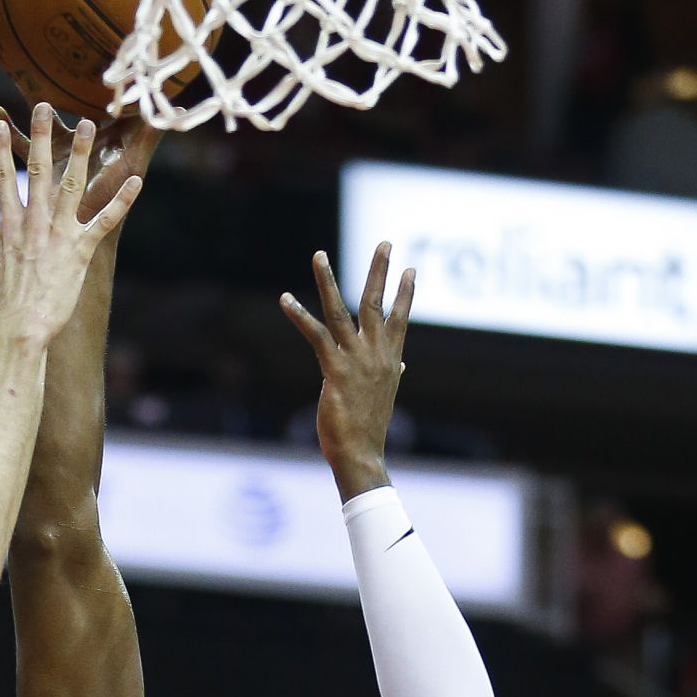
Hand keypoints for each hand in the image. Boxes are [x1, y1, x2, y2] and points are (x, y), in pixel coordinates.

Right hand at [0, 103, 142, 343]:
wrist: (18, 329)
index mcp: (7, 225)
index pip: (1, 177)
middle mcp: (32, 223)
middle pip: (37, 169)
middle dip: (41, 136)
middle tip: (45, 106)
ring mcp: (57, 234)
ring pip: (71, 185)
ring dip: (80, 154)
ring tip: (89, 126)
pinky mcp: (79, 251)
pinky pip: (104, 221)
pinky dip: (121, 202)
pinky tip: (137, 182)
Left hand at [279, 241, 414, 502]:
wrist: (362, 454)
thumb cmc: (368, 429)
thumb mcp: (384, 394)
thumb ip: (393, 372)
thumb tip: (401, 363)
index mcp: (389, 361)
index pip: (401, 320)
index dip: (405, 294)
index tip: (411, 269)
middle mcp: (376, 355)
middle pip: (379, 305)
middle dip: (381, 271)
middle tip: (385, 242)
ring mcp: (356, 360)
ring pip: (343, 311)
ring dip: (329, 281)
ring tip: (320, 255)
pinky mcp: (334, 369)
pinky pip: (315, 335)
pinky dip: (299, 315)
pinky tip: (285, 298)